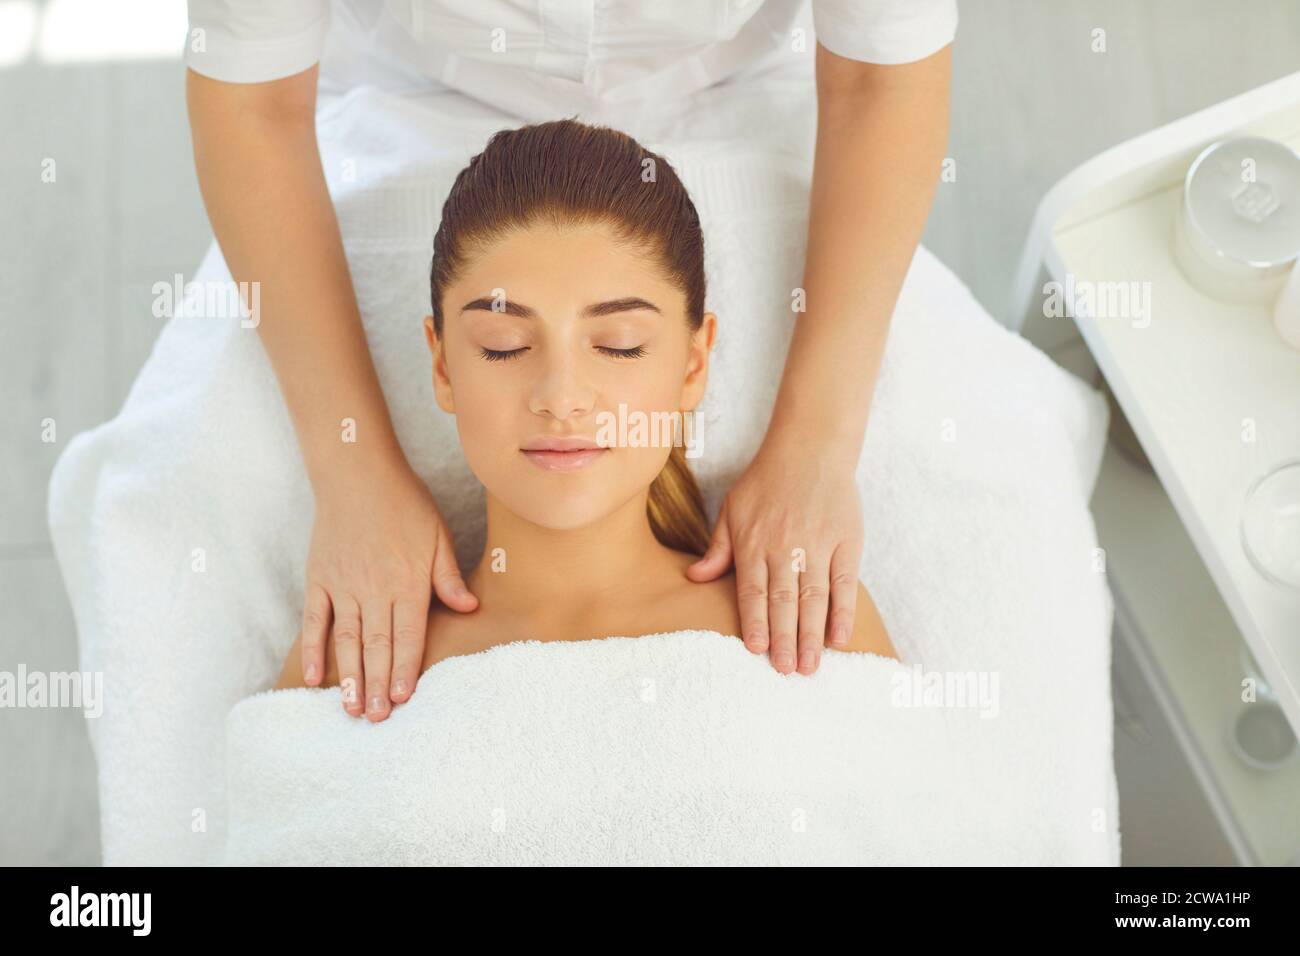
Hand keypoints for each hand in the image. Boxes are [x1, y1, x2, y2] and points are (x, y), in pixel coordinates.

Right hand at [300, 462, 477, 719]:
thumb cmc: (405, 505)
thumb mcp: (438, 536)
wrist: (358, 475)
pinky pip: (315, 620)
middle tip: (376, 720)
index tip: (402, 699)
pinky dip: (314, 649)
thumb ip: (448, 577)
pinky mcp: (319, 579)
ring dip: (350, 676)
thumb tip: (470, 609)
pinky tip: (314, 677)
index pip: (408, 635)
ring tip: (351, 709)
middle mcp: (374, 589)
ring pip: (347, 640)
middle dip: (378, 685)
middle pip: (377, 646)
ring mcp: (343, 586)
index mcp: (407, 582)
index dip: (405, 669)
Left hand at [686, 444, 862, 675]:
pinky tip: (839, 638)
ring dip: (811, 635)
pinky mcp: (847, 540)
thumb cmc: (766, 481)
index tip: (756, 651)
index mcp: (754, 542)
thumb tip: (694, 577)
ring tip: (809, 666)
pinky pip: (845, 582)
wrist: (810, 447)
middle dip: (784, 639)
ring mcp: (818, 544)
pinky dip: (843, 611)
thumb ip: (717, 548)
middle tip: (786, 671)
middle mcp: (785, 546)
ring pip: (814, 597)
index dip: (755, 622)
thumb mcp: (733, 509)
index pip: (753, 591)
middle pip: (784, 601)